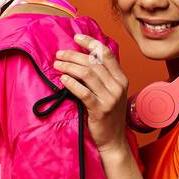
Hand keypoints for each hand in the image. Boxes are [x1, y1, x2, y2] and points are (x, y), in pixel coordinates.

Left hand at [53, 33, 130, 159]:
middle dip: (74, 55)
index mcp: (121, 79)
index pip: (106, 54)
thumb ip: (101, 77)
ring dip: (69, 67)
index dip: (91, 43)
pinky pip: (84, 93)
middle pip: (93, 63)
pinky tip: (62, 79)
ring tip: (57, 65)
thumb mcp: (109, 93)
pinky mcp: (100, 110)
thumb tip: (82, 59)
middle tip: (59, 54)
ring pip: (88, 75)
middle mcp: (117, 86)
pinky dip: (71, 83)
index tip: (76, 37)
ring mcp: (110, 99)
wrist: (113, 141)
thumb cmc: (107, 116)